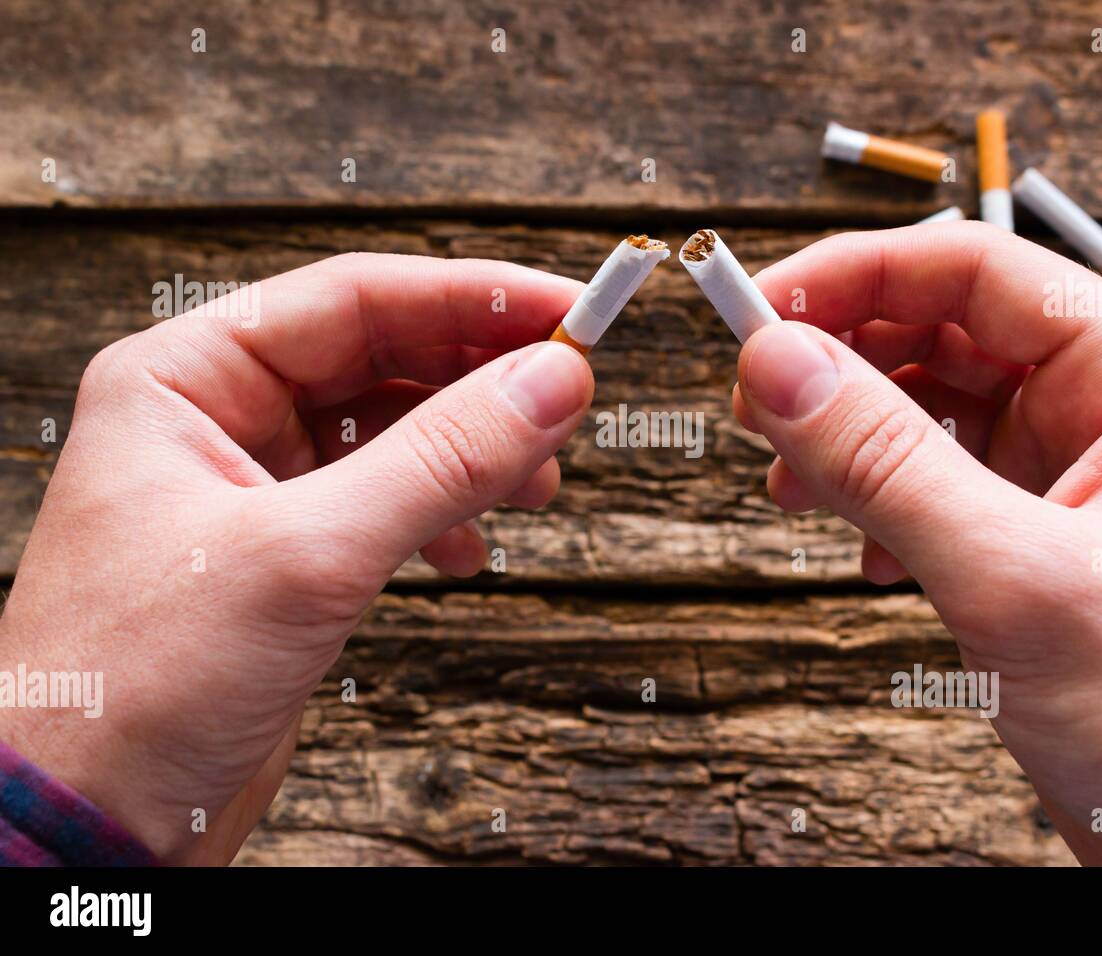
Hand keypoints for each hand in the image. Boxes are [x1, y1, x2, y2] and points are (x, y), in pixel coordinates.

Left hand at [0, 253, 591, 862]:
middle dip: (479, 381)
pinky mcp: (284, 556)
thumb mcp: (307, 556)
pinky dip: (440, 515)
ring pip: (392, 432)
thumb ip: (439, 460)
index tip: (566, 311)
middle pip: (381, 359)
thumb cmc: (133, 688)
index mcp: (184, 379)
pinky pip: (384, 501)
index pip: (354, 298)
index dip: (472, 299)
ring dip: (471, 451)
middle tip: (567, 399)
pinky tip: (467, 551)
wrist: (86, 826)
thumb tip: (549, 381)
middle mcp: (216, 421)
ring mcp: (252, 489)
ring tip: (534, 483)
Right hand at [734, 222, 1101, 864]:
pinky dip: (878, 504)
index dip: (856, 275)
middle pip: (941, 333)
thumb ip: (887, 463)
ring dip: (849, 438)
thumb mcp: (1016, 576)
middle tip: (759, 402)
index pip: (975, 270)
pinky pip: (932, 483)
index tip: (762, 308)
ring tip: (797, 488)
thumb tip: (781, 365)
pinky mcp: (1032, 539)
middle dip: (841, 363)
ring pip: (928, 409)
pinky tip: (865, 555)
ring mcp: (1064, 477)